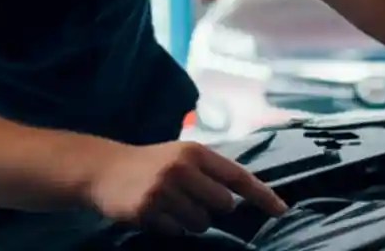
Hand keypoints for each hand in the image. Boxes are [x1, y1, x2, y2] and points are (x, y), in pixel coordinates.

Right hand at [86, 141, 287, 235]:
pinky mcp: (147, 210)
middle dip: (211, 208)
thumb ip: (209, 171)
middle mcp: (181, 169)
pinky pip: (176, 232)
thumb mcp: (180, 155)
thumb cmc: (150, 163)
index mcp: (194, 152)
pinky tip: (154, 211)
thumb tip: (244, 194)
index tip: (282, 210)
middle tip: (190, 198)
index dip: (262, 195)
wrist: (102, 169)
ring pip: (201, 223)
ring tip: (169, 205)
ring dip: (190, 220)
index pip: (237, 176)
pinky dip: (169, 227)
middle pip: (223, 206)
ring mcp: (163, 190)